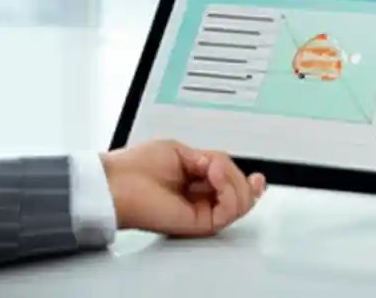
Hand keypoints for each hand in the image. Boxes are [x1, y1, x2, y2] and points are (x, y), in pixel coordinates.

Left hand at [100, 140, 265, 236]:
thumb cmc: (137, 166)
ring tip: (214, 171)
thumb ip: (210, 160)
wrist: (118, 184)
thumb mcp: (183, 152)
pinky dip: (229, 191)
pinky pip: (229, 211)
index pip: (233, 185)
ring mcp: (202, 211)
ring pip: (241, 204)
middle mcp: (202, 199)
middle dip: (239, 177)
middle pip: (242, 194)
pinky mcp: (199, 223)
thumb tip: (225, 168)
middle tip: (217, 166)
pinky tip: (214, 177)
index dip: (248, 182)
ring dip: (234, 182)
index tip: (257, 176)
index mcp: (197, 183)